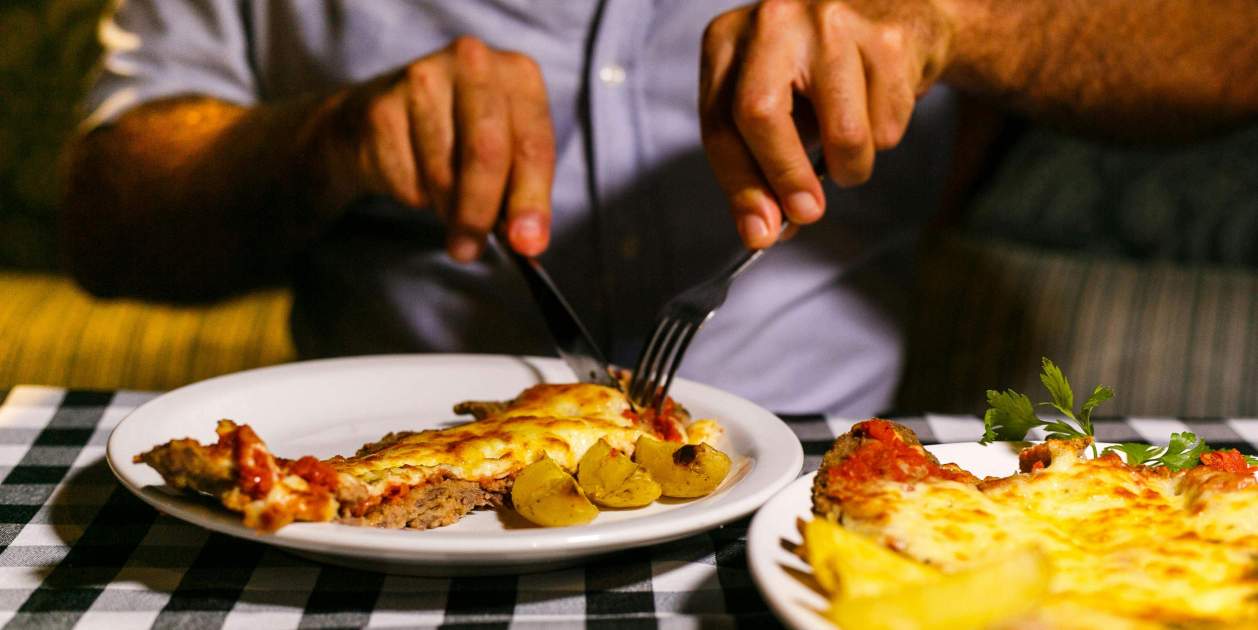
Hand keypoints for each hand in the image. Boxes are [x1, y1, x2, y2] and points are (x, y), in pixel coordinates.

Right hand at [324, 36, 554, 261]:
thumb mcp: (508, 153)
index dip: (532, 199)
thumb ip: (522, 192)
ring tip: (447, 200)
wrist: (386, 118)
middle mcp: (473, 64)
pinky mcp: (382, 109)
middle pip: (485, 152)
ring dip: (447, 207)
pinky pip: (407, 178)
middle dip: (480, 212)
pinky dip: (415, 196)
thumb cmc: (462, 137)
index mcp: (519, 75)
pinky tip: (416, 177)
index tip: (528, 243)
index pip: (533, 144)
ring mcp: (422, 80)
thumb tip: (528, 240)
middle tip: (471, 249)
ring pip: (443, 173)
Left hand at [699, 0, 954, 247]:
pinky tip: (878, 107)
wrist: (900, 17)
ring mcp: (832, 21)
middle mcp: (773, 20)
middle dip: (785, 177)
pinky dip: (885, 139)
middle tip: (807, 212)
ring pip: (842, 134)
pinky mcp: (886, 38)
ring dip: (852, 166)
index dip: (739, 185)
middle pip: (761, 114)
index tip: (760, 230)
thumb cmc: (822, 72)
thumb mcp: (776, 110)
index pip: (719, 124)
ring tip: (851, 149)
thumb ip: (761, 169)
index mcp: (729, 40)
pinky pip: (887, 126)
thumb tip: (763, 229)